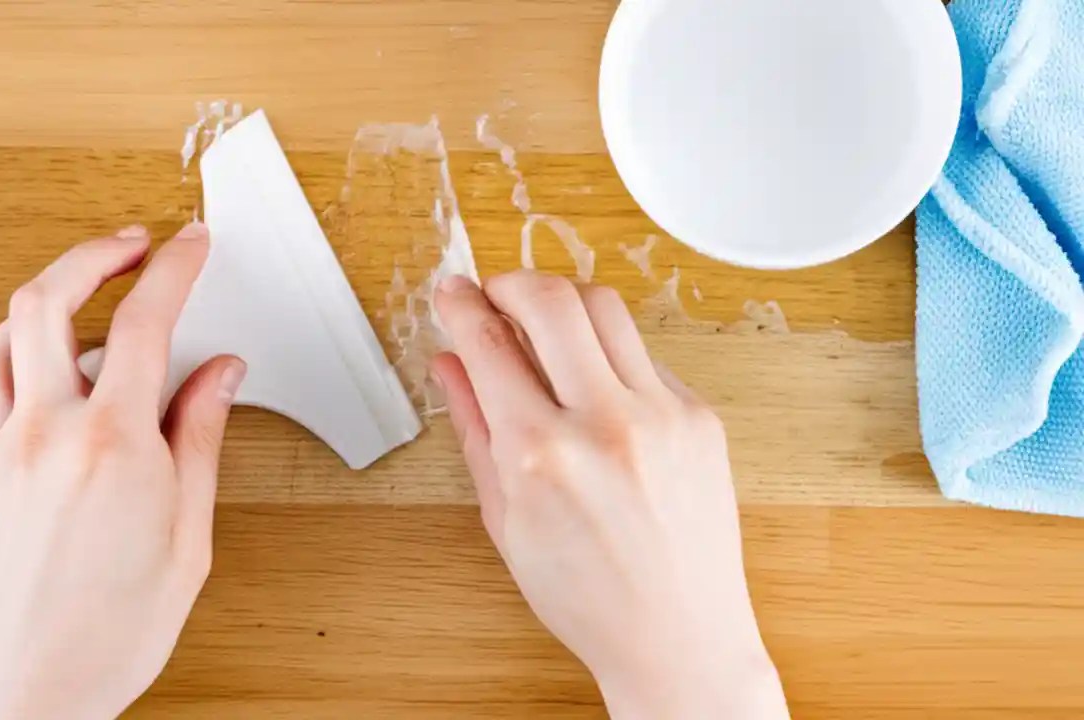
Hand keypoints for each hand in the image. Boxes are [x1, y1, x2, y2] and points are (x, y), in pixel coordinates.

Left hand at [0, 223, 245, 719]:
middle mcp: (52, 430)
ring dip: (54, 283)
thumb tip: (220, 376)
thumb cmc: (107, 631)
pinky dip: (17, 337)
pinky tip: (45, 344)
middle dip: (100, 251)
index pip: (145, 321)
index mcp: (117, 446)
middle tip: (140, 243)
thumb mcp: (187, 538)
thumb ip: (202, 441)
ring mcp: (8, 442)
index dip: (175, 267)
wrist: (20, 686)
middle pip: (57, 297)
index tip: (194, 243)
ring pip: (12, 326)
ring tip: (93, 276)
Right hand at [432, 272, 786, 719]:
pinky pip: (643, 354)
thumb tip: (450, 364)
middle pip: (551, 298)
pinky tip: (593, 383)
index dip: (460, 305)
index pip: (488, 343)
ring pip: (605, 306)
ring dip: (562, 300)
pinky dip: (607, 352)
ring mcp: (661, 414)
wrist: (678, 636)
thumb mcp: (506, 518)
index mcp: (542, 456)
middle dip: (510, 282)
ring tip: (542, 324)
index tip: (450, 293)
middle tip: (495, 295)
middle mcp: (605, 423)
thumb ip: (475, 427)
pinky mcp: (699, 415)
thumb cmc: (587, 595)